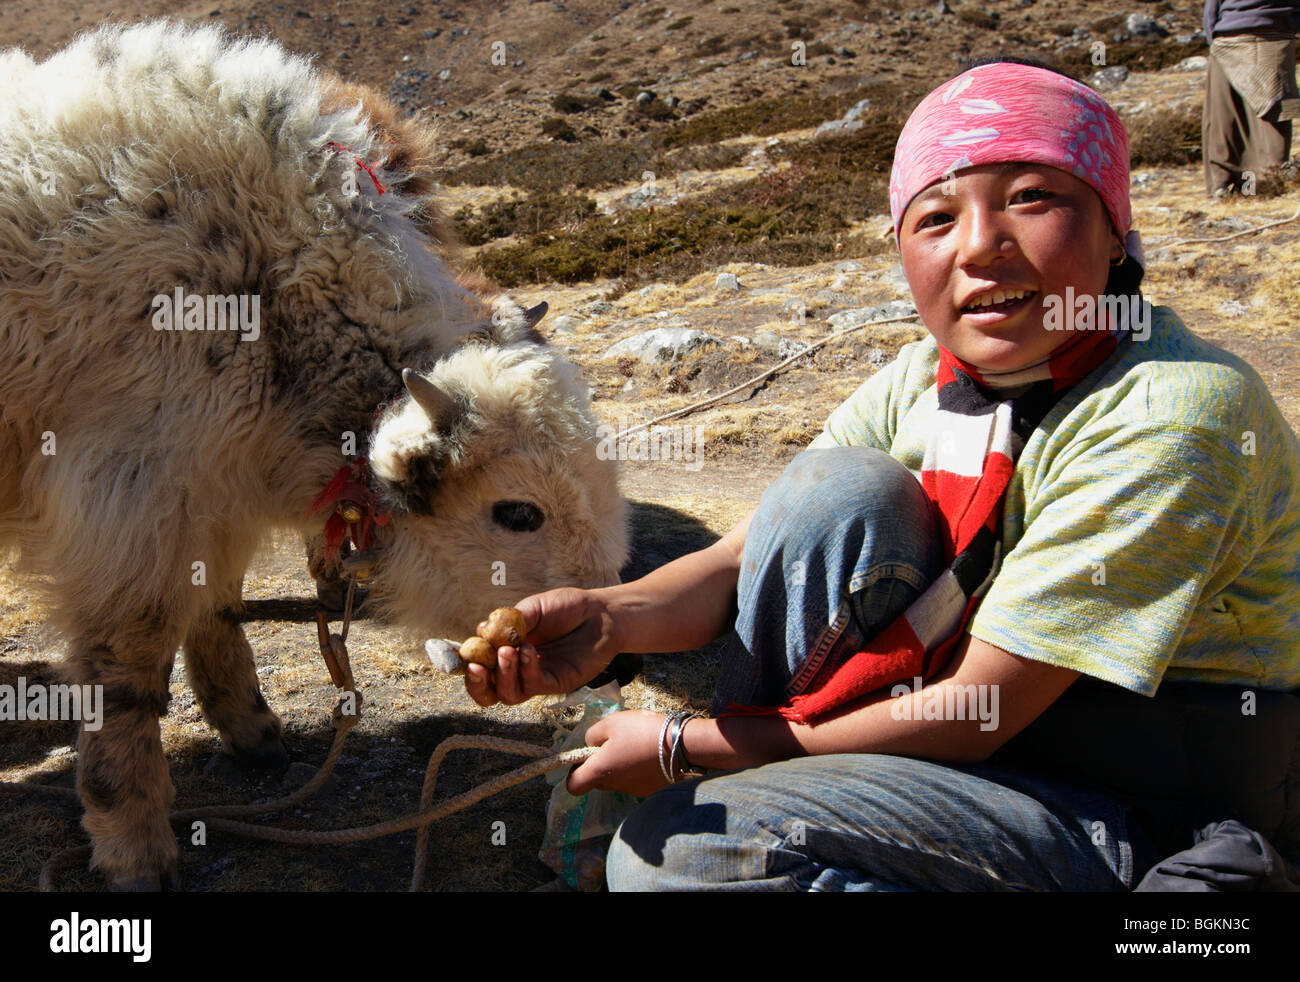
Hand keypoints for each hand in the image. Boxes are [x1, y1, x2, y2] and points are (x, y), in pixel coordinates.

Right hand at [464, 587, 622, 707]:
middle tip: (477, 667)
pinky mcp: (555, 684)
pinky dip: (527, 670)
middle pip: (488, 692)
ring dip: (503, 675)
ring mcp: (535, 679)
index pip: (477, 665)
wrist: (601, 614)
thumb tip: (483, 630)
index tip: (462, 656)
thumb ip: (511, 621)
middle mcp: (516, 669)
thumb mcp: (534, 608)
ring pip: (508, 694)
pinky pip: (534, 685)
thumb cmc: (566, 608)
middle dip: (477, 684)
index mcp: (504, 649)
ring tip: (509, 651)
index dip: (465, 665)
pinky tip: (529, 651)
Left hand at [565, 709, 672, 796]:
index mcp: (600, 771)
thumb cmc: (641, 731)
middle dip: (600, 765)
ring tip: (634, 745)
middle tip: (613, 744)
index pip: (573, 786)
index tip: (586, 757)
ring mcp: (633, 790)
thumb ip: (593, 735)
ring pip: (616, 780)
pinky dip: (636, 769)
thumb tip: (591, 745)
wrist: (681, 745)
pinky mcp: (649, 790)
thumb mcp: (611, 723)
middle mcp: (614, 786)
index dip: (574, 773)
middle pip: (596, 781)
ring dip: (619, 766)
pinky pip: (634, 780)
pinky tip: (648, 753)